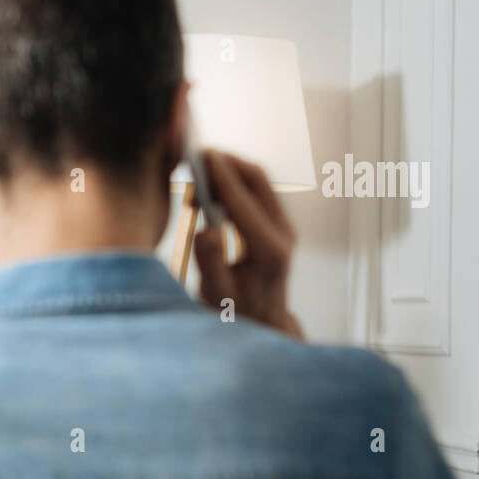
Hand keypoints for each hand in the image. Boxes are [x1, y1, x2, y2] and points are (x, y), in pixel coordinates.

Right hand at [191, 149, 304, 340]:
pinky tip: (210, 191)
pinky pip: (257, 191)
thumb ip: (211, 265)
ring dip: (229, 171)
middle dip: (226, 163)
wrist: (263, 322)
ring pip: (258, 181)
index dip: (220, 175)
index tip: (200, 155)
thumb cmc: (235, 313)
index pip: (242, 201)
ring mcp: (284, 227)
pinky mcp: (278, 224)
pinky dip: (234, 182)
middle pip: (257, 179)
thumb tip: (205, 231)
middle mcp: (282, 233)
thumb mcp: (217, 297)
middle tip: (194, 158)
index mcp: (268, 249)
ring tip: (196, 177)